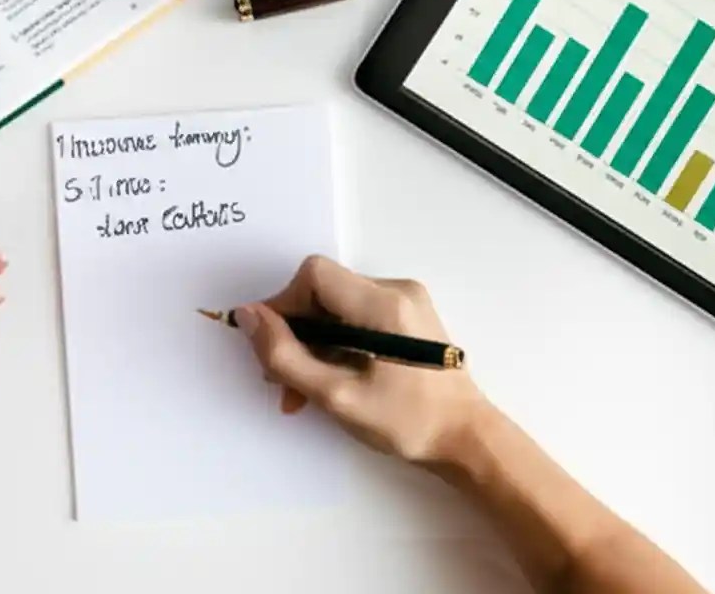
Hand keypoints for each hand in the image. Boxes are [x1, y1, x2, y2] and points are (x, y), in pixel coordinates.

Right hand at [236, 256, 484, 464]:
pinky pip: (356, 318)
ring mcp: (405, 302)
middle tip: (282, 383)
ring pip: (336, 308)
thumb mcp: (337, 396)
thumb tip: (247, 316)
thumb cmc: (408, 423)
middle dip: (295, 333)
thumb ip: (286, 356)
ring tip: (301, 393)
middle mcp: (397, 291)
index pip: (314, 275)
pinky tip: (329, 381)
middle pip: (323, 292)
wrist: (467, 439)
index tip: (270, 346)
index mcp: (383, 305)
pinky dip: (335, 346)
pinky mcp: (407, 317)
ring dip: (312, 345)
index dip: (283, 305)